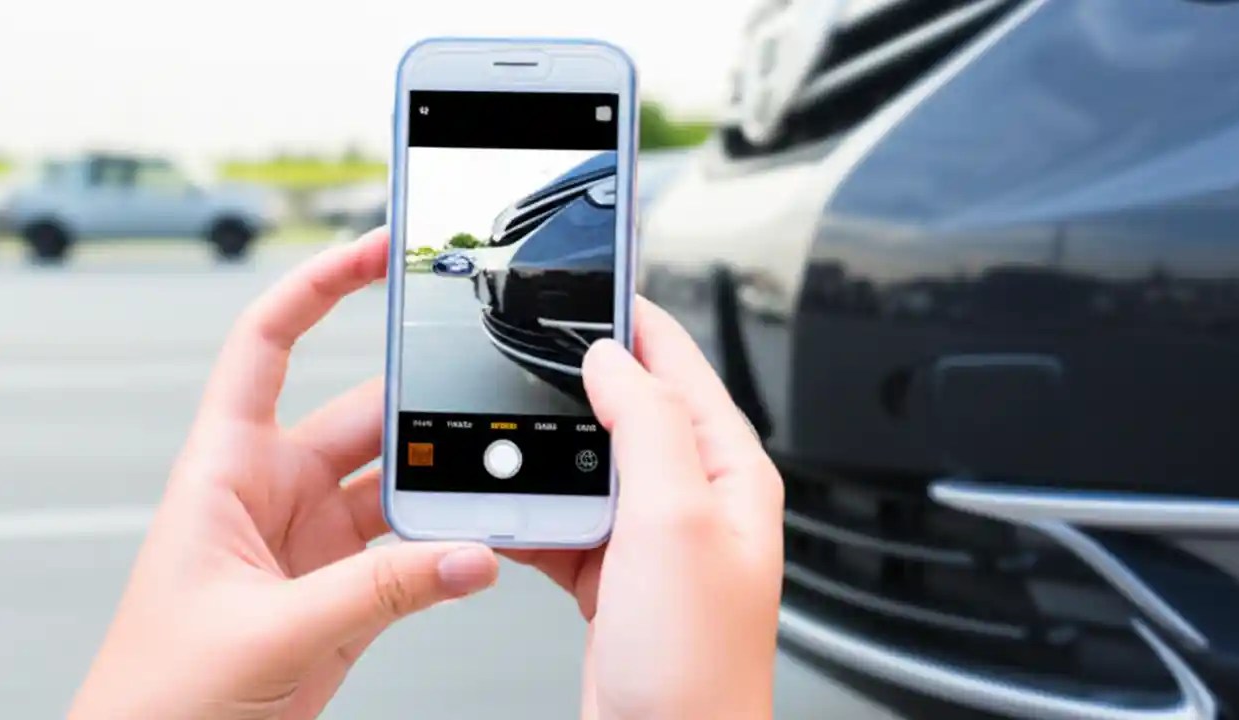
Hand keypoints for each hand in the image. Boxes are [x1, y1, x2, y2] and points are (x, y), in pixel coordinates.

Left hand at [70, 229, 498, 719]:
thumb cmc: (156, 696)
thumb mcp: (268, 632)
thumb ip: (381, 593)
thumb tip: (469, 557)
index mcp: (225, 469)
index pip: (268, 346)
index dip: (320, 287)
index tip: (377, 253)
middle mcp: (273, 491)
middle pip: (363, 416)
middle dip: (423, 408)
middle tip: (481, 400)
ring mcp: (314, 539)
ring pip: (397, 483)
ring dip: (445, 488)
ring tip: (494, 489)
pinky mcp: (344, 588)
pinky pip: (411, 546)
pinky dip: (448, 546)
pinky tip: (479, 546)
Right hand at [506, 299, 784, 719]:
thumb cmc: (697, 668)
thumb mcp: (673, 520)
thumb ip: (646, 425)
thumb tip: (613, 358)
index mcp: (730, 473)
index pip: (683, 368)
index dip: (639, 320)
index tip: (600, 281)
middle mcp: (695, 501)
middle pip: (632, 411)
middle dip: (582, 380)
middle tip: (535, 347)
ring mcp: (652, 541)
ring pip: (592, 465)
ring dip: (552, 448)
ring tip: (512, 429)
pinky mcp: (613, 577)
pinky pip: (566, 520)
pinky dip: (533, 510)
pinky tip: (508, 507)